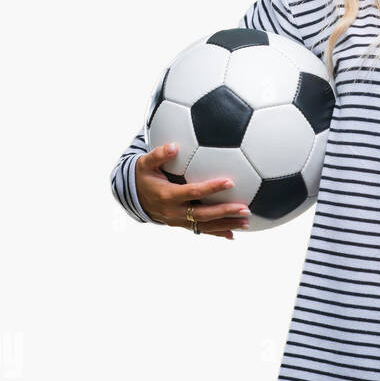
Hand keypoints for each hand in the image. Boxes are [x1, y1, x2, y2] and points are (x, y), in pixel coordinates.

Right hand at [134, 143, 251, 239]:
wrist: (133, 197)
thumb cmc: (143, 176)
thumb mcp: (145, 164)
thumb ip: (158, 155)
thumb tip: (173, 146)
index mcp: (167, 195)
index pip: (193, 192)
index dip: (211, 188)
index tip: (230, 182)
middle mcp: (173, 211)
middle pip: (203, 214)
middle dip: (225, 212)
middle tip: (245, 209)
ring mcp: (178, 221)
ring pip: (205, 226)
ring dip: (226, 225)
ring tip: (246, 222)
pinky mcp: (181, 225)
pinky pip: (201, 230)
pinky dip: (217, 233)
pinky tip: (233, 234)